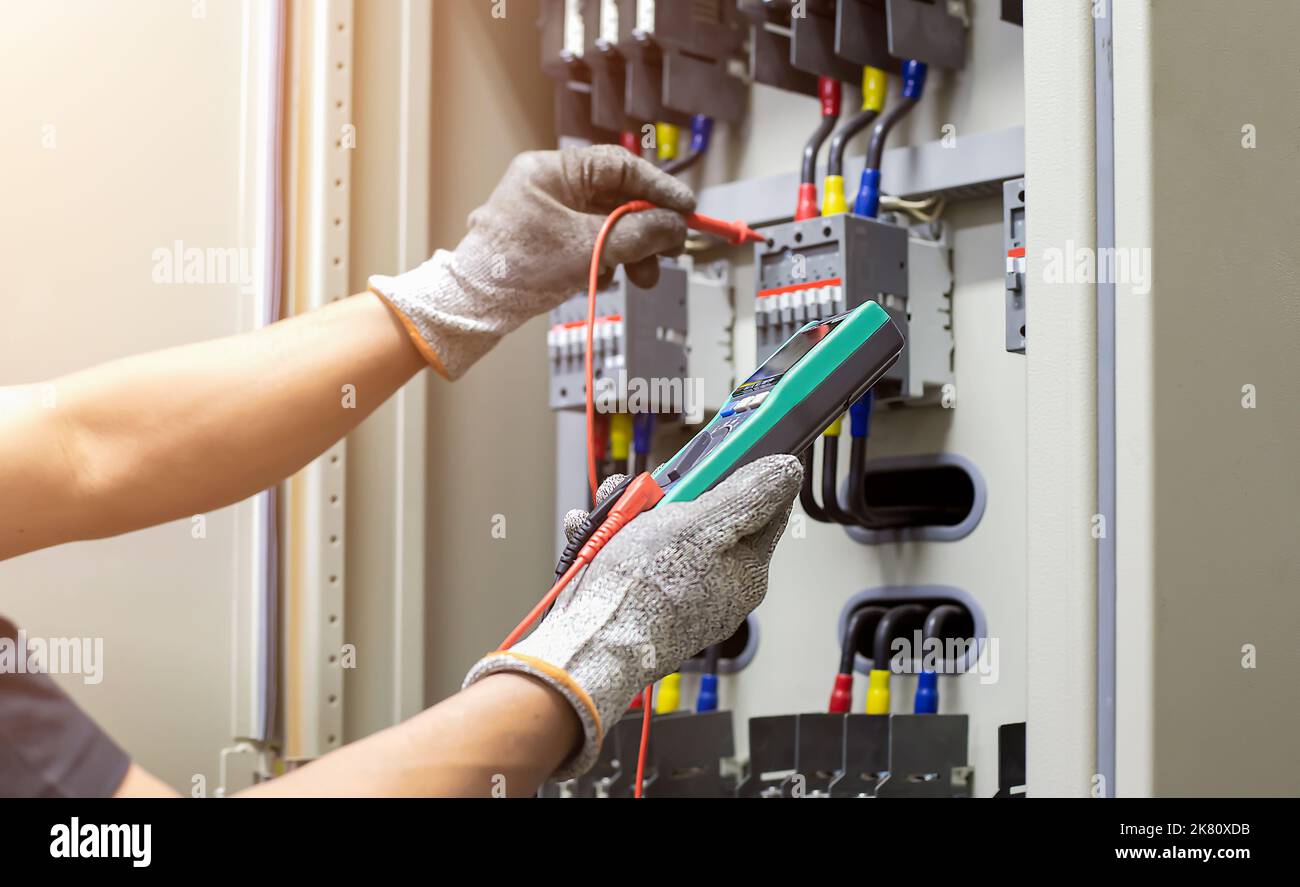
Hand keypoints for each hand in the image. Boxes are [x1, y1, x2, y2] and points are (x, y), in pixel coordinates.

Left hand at [369, 145, 695, 379]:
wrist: (472, 308)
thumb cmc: (518, 268)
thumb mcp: (589, 247)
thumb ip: (638, 232)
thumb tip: (675, 226)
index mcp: (551, 171)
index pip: (618, 166)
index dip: (658, 187)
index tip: (685, 209)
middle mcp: (548, 187)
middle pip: (615, 198)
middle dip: (646, 229)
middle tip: (670, 252)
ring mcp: (545, 216)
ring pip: (604, 226)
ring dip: (630, 252)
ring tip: (643, 279)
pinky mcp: (545, 244)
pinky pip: (588, 245)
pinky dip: (605, 261)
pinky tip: (606, 280)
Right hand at [464, 455, 802, 777]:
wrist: (587, 643)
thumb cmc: (645, 591)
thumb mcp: (701, 525)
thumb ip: (746, 496)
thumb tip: (786, 472)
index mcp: (744, 573)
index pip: (762, 509)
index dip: (742, 474)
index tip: (721, 454)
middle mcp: (715, 587)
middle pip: (702, 515)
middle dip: (667, 495)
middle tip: (647, 494)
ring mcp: (677, 596)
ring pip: (659, 532)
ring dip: (629, 514)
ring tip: (610, 517)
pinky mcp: (641, 600)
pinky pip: (630, 556)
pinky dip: (609, 540)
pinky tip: (595, 538)